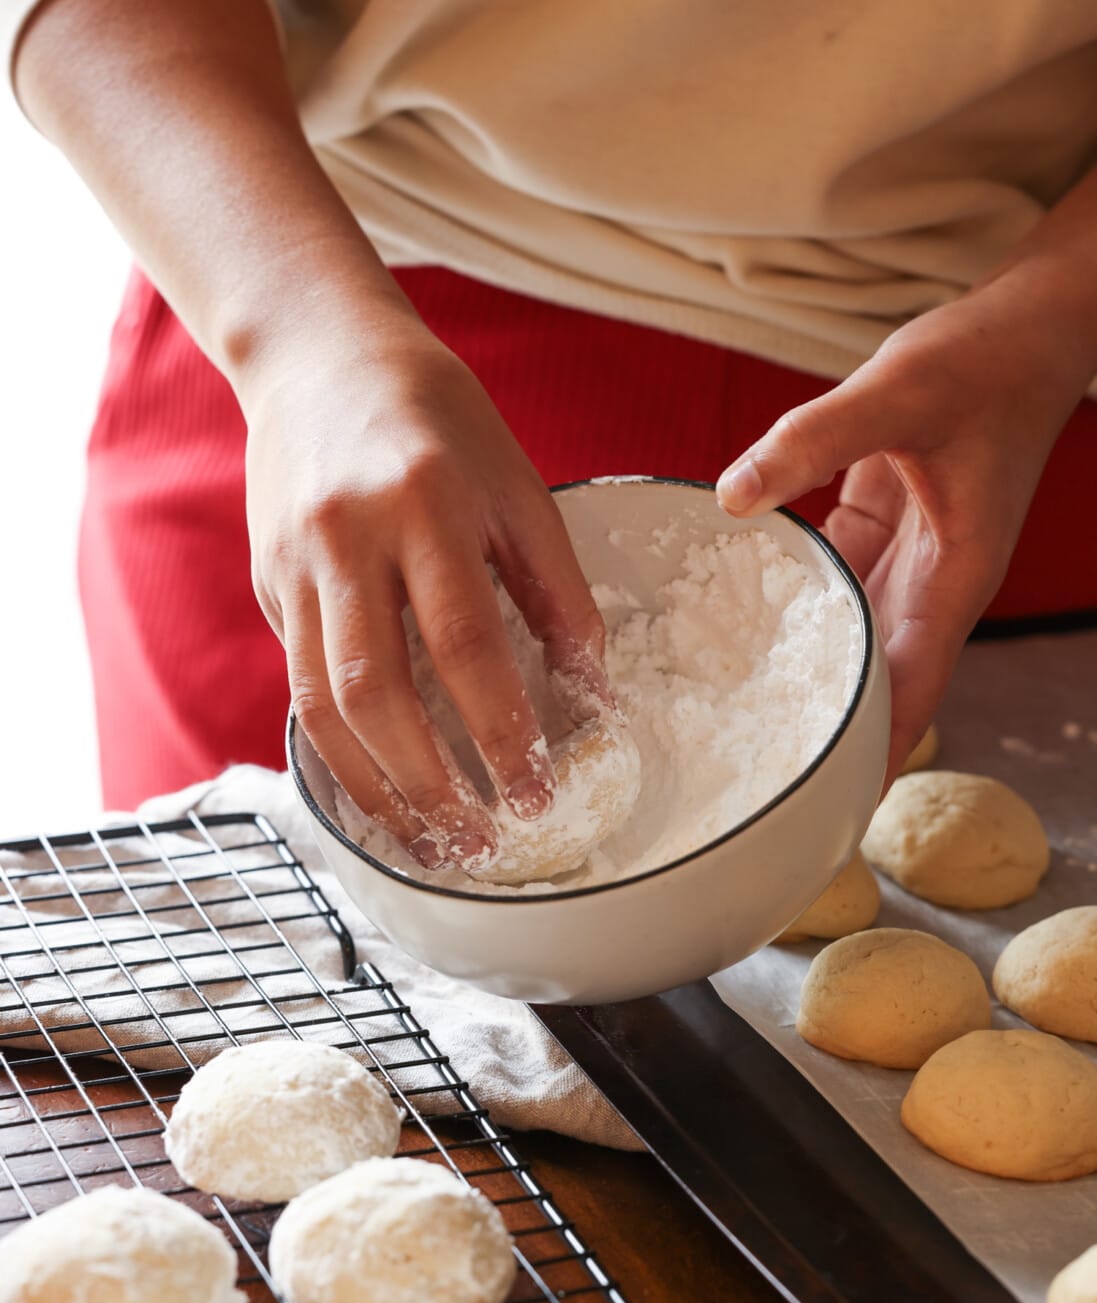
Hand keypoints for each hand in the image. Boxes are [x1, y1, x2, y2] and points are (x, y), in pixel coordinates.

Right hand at [241, 302, 609, 870]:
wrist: (318, 358)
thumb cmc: (436, 419)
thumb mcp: (517, 483)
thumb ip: (557, 588)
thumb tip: (594, 691)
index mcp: (426, 504)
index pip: (465, 643)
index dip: (502, 731)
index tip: (538, 793)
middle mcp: (348, 540)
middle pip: (378, 693)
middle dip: (432, 784)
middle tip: (480, 842)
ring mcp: (294, 568)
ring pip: (323, 707)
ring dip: (378, 788)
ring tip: (427, 839)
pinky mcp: (267, 587)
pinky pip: (300, 688)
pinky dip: (340, 752)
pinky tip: (381, 789)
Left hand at [716, 281, 1085, 783]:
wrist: (1024, 323)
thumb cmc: (987, 359)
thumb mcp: (898, 392)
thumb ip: (812, 440)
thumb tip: (732, 496)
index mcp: (954, 577)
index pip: (910, 687)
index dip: (875, 751)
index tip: (834, 810)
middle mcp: (929, 583)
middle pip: (876, 681)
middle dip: (830, 734)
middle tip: (762, 788)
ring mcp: (903, 559)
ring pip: (846, 636)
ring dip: (803, 675)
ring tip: (736, 728)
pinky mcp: (875, 529)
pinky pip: (826, 580)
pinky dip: (785, 600)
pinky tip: (730, 622)